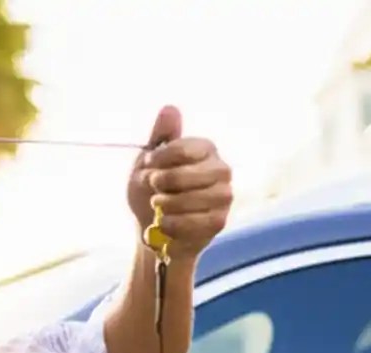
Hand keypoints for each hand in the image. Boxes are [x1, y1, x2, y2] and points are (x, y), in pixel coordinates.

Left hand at [127, 105, 232, 260]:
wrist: (154, 225)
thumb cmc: (153, 188)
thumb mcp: (149, 161)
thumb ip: (160, 137)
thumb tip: (170, 108)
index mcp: (205, 149)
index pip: (183, 149)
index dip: (159, 159)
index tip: (147, 165)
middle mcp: (221, 170)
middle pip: (188, 175)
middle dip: (163, 182)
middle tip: (153, 186)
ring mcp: (223, 196)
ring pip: (192, 200)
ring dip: (166, 204)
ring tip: (157, 204)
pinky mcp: (219, 221)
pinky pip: (195, 224)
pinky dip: (171, 225)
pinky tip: (163, 223)